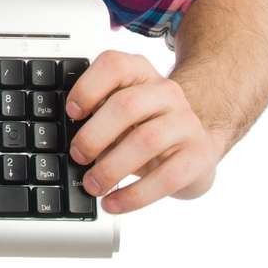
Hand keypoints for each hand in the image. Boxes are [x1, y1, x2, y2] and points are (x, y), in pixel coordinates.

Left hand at [63, 50, 223, 213]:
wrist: (196, 142)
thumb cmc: (148, 126)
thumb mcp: (122, 113)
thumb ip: (97, 115)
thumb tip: (68, 143)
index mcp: (141, 74)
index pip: (114, 65)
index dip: (88, 88)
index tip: (71, 112)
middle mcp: (166, 92)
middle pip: (127, 105)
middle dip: (94, 135)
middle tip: (77, 156)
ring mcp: (186, 122)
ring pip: (145, 140)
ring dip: (111, 167)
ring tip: (92, 184)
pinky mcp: (199, 156)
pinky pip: (166, 177)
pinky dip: (134, 195)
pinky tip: (114, 202)